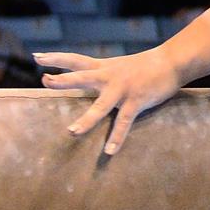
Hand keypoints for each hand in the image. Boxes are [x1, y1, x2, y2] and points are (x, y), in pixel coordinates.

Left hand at [37, 48, 187, 155]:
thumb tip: (90, 81)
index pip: (75, 60)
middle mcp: (109, 77)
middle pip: (82, 77)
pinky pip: (124, 123)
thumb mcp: (120, 66)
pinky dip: (117, 138)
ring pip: (100, 106)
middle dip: (63, 80)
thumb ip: (104, 74)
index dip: (56, 58)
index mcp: (103, 67)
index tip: (37, 57)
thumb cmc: (146, 65)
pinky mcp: (136, 102)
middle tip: (45, 80)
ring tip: (71, 132)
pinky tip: (109, 152)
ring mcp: (122, 90)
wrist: (172, 61)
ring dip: (86, 120)